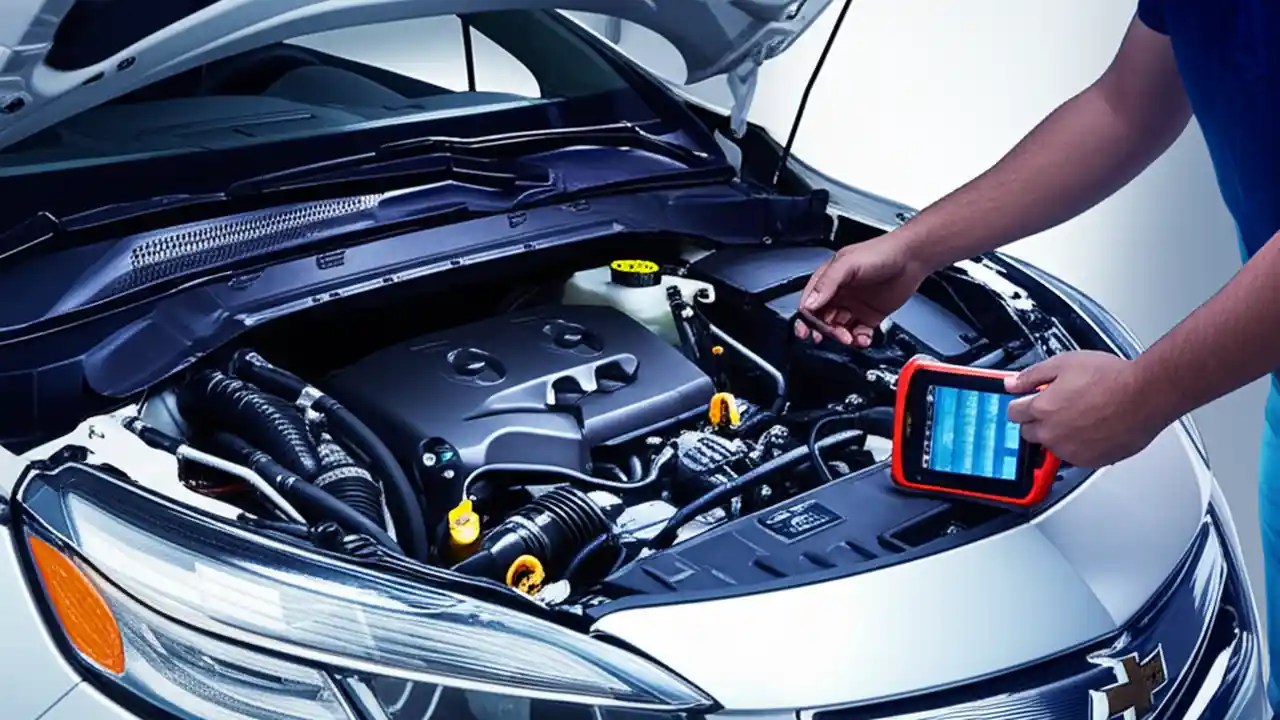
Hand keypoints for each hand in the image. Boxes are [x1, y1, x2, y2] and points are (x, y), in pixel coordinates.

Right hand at [794, 232, 929, 346]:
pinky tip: (862, 338)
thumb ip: (827, 283)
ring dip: (840, 337)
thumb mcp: (848, 264)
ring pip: (838, 329)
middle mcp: (839, 294)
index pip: (809, 303)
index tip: (808, 330)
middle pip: (822, 319)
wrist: (911, 258)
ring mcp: (854, 306)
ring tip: (849, 338)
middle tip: (833, 335)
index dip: (806, 318)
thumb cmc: (881, 252)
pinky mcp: (870, 316)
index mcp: (828, 279)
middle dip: (824, 330)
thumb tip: (810, 304)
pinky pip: (858, 333)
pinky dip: (858, 340)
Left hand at [1005, 351, 1167, 466]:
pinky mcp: (1090, 461)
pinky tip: (1093, 428)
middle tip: (1057, 406)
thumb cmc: (1112, 378)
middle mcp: (1052, 434)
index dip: (1022, 403)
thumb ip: (1032, 375)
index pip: (1013, 413)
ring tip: (1082, 415)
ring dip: (1058, 433)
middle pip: (1028, 432)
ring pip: (1052, 445)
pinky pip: (1074, 456)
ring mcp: (1071, 450)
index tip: (1028, 401)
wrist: (1146, 396)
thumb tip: (1011, 383)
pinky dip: (1079, 445)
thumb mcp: (1064, 363)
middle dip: (1037, 420)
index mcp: (1042, 409)